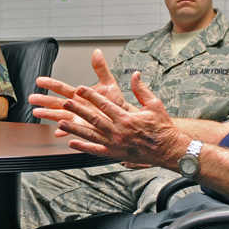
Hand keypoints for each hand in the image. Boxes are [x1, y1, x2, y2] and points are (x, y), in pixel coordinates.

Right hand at [32, 49, 130, 136]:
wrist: (122, 117)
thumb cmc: (116, 103)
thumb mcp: (108, 83)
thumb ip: (101, 68)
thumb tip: (97, 53)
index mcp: (80, 95)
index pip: (62, 87)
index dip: (51, 83)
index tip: (40, 80)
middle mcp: (76, 106)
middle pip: (56, 102)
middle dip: (43, 99)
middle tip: (32, 98)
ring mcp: (78, 117)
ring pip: (59, 115)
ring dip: (47, 114)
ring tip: (36, 112)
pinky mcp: (83, 128)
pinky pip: (72, 130)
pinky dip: (64, 132)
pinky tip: (57, 132)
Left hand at [58, 74, 189, 167]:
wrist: (167, 149)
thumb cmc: (161, 127)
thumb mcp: (154, 104)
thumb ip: (141, 89)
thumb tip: (135, 74)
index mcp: (126, 117)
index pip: (105, 104)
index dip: (91, 96)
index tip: (80, 89)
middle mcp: (119, 130)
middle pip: (94, 118)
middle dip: (78, 110)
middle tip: (65, 103)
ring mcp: (115, 143)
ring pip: (91, 135)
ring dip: (74, 129)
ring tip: (60, 123)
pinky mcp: (114, 154)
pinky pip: (96, 150)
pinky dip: (83, 147)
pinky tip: (71, 143)